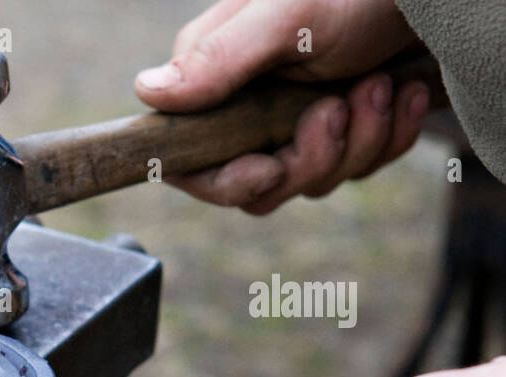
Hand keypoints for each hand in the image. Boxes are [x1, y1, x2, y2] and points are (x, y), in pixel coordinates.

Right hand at [135, 0, 430, 212]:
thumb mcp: (286, 18)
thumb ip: (219, 59)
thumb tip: (147, 92)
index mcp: (216, 80)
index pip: (194, 164)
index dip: (228, 182)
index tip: (268, 168)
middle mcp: (248, 106)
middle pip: (259, 186)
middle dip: (310, 158)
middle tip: (338, 109)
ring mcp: (296, 120)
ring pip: (312, 180)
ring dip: (358, 140)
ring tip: (380, 84)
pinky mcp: (342, 127)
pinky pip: (355, 167)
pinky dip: (386, 136)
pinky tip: (400, 93)